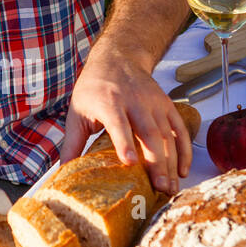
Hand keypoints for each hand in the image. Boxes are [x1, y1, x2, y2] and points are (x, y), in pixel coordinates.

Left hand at [60, 38, 191, 192]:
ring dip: (172, 162)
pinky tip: (182, 170)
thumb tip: (61, 173)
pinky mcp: (167, 106)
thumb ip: (71, 143)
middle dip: (157, 162)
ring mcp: (154, 103)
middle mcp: (135, 102)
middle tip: (161, 188)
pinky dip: (184, 150)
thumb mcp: (76, 113)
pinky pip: (180, 129)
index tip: (130, 163)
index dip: (124, 143)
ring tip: (171, 187)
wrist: (117, 59)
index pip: (118, 123)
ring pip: (167, 135)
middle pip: (149, 133)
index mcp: (109, 102)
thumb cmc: (94, 88)